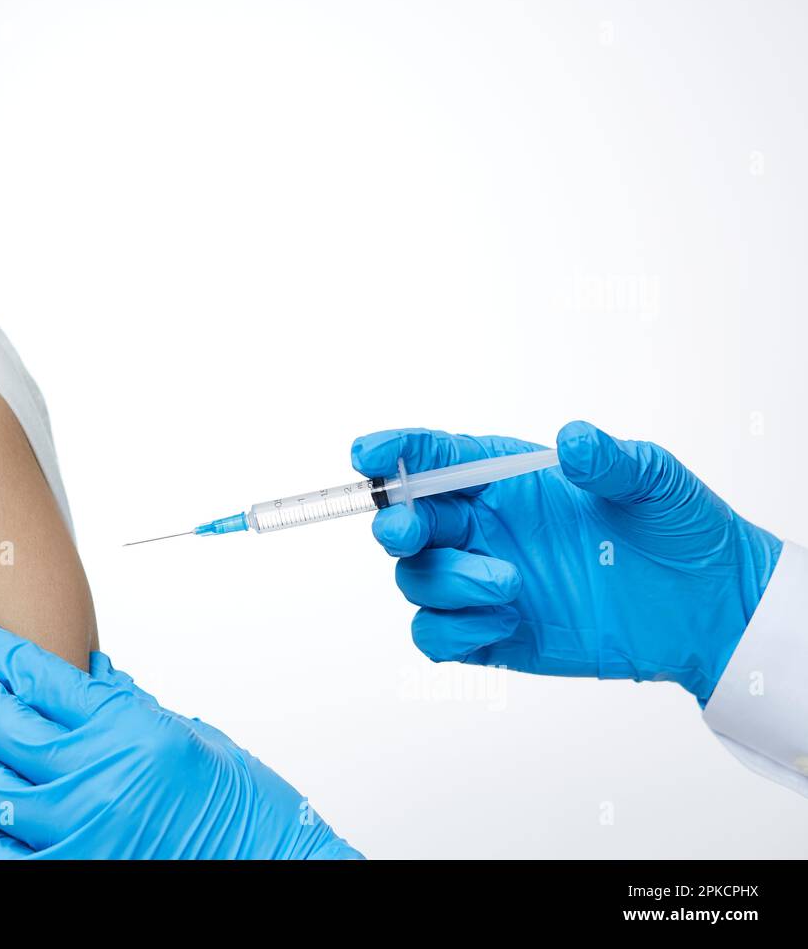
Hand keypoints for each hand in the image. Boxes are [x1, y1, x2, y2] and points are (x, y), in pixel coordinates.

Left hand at [0, 621, 361, 859]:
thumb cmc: (235, 800)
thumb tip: (87, 671)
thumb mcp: (183, 732)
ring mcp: (80, 831)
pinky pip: (2, 850)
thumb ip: (125, 704)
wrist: (264, 861)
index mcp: (129, 730)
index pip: (40, 678)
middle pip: (3, 726)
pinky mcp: (72, 871)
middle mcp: (99, 777)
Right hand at [351, 421, 781, 702]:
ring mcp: (480, 580)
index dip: (393, 451)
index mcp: (503, 476)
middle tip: (408, 529)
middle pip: (403, 519)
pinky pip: (435, 636)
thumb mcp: (656, 482)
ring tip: (509, 586)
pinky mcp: (489, 633)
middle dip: (394, 522)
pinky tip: (503, 624)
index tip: (370, 454)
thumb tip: (574, 440)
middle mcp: (481, 525)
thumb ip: (612, 460)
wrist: (707, 609)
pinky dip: (452, 631)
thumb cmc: (677, 532)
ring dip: (445, 580)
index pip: (430, 457)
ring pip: (415, 579)